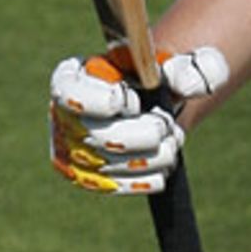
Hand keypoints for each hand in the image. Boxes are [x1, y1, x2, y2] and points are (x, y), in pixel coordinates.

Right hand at [49, 44, 229, 194]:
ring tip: (172, 142)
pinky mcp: (87, 178)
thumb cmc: (159, 78)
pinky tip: (164, 163)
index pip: (72, 96)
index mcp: (72, 78)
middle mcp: (61, 115)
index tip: (137, 100)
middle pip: (98, 137)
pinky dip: (147, 178)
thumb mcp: (176, 64)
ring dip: (153, 157)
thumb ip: (189, 68)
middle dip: (145, 135)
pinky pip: (114, 186)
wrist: (154, 104)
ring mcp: (70, 150)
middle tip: (168, 127)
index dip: (110, 102)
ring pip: (110, 165)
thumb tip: (184, 86)